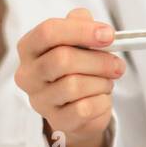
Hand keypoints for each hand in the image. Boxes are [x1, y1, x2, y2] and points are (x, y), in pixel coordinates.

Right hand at [13, 7, 126, 146]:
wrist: (79, 110)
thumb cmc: (78, 68)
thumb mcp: (79, 42)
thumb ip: (81, 26)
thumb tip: (94, 24)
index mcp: (29, 47)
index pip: (48, 31)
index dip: (81, 31)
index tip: (109, 35)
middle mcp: (28, 74)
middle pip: (63, 59)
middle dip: (98, 60)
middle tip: (118, 65)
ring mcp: (39, 101)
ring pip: (75, 85)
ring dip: (102, 82)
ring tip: (106, 82)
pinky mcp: (57, 122)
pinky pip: (84, 108)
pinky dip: (101, 101)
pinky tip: (101, 98)